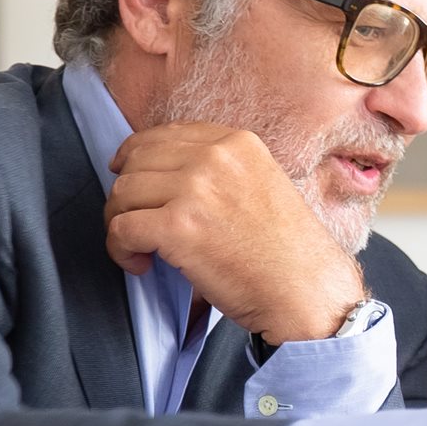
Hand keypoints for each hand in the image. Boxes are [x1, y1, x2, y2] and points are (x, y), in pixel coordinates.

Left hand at [104, 122, 365, 343]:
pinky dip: (120, 250)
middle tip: (133, 222)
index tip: (126, 173)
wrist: (306, 291)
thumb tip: (168, 176)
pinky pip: (121, 228)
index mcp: (238, 143)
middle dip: (126, 194)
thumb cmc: (289, 254)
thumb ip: (222, 171)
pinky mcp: (178, 226)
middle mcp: (215, 157)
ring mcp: (195, 189)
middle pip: (137, 160)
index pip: (165, 134)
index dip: (137, 155)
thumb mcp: (264, 186)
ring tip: (139, 248)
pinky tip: (140, 264)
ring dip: (120, 223)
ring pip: (122, 193)